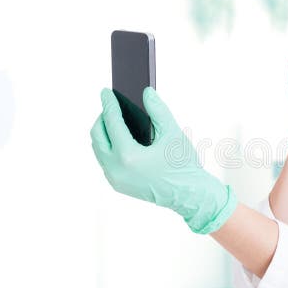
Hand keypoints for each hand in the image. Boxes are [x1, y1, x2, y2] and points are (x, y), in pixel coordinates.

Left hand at [90, 86, 236, 234]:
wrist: (189, 195)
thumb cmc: (183, 166)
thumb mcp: (173, 133)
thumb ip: (158, 110)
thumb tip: (146, 92)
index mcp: (128, 156)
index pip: (112, 123)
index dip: (109, 104)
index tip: (106, 91)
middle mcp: (116, 169)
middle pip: (98, 135)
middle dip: (103, 117)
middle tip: (111, 104)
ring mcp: (115, 179)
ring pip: (98, 148)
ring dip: (104, 132)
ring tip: (115, 118)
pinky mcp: (117, 184)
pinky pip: (105, 160)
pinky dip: (108, 146)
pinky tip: (119, 136)